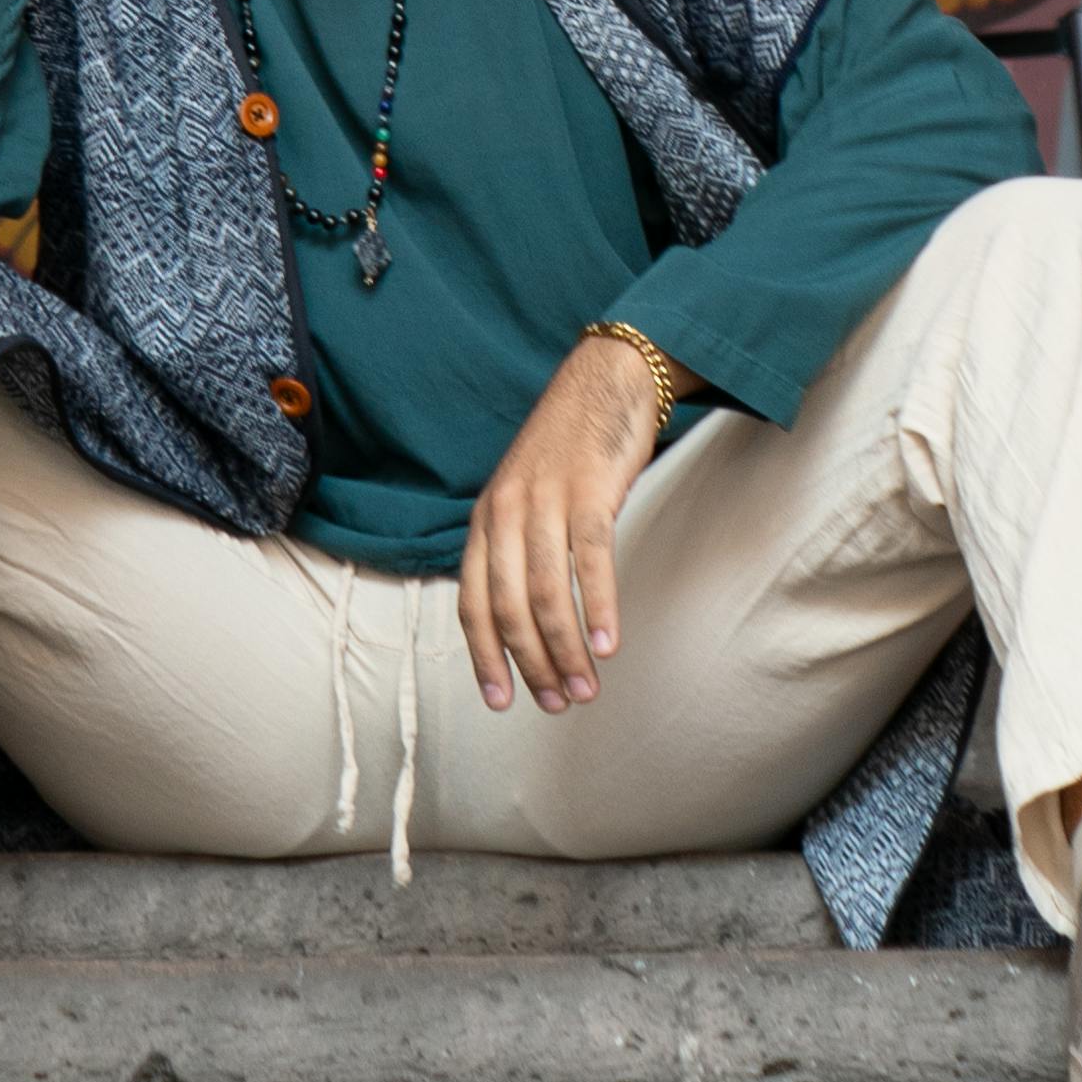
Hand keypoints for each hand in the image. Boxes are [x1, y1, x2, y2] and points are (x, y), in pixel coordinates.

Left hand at [460, 331, 667, 714]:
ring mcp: (546, 498)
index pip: (472, 602)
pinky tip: (608, 643)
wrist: (605, 378)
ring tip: (586, 686)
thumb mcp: (525, 495)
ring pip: (546, 590)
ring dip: (566, 648)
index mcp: (485, 519)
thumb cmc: (569, 447)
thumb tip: (520, 617)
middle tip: (558, 703)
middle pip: (507, 605)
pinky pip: (590, 558)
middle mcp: (506, 511)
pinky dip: (598, 606)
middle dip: (530, 662)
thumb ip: (516, 547)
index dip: (484, 656)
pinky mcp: (590, 488)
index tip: (503, 702)